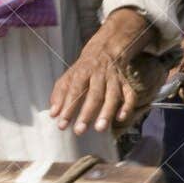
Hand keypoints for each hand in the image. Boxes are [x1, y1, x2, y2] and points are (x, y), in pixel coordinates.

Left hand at [49, 8, 153, 134]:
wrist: (104, 51)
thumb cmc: (83, 69)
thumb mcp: (68, 76)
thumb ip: (60, 94)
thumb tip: (53, 114)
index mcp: (82, 72)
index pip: (74, 90)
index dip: (68, 107)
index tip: (62, 124)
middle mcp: (99, 75)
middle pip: (94, 94)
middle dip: (87, 113)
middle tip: (79, 130)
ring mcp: (114, 79)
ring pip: (113, 96)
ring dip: (107, 112)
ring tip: (99, 129)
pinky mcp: (126, 84)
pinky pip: (130, 96)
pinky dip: (127, 107)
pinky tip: (120, 118)